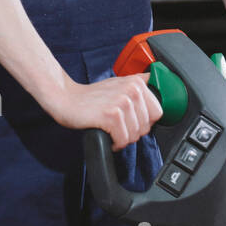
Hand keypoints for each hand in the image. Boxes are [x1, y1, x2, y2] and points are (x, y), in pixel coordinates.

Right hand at [48, 73, 162, 149]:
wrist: (66, 98)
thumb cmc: (92, 96)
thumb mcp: (120, 84)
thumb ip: (139, 85)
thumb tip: (159, 86)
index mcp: (137, 82)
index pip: (157, 112)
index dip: (145, 121)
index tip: (133, 122)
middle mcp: (132, 90)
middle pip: (147, 126)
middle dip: (133, 132)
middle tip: (119, 128)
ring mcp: (122, 102)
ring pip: (135, 134)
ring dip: (123, 138)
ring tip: (112, 131)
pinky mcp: (111, 115)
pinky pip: (123, 139)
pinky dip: (116, 143)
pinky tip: (108, 136)